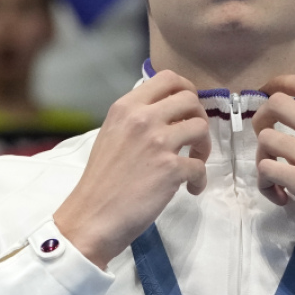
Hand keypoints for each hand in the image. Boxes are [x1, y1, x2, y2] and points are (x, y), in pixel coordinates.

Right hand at [53, 70, 209, 269]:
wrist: (91, 216)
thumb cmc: (100, 180)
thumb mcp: (111, 134)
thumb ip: (135, 119)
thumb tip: (166, 114)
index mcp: (125, 107)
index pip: (167, 78)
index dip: (186, 90)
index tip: (187, 108)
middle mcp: (142, 118)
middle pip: (190, 99)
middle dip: (199, 117)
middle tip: (193, 138)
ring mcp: (158, 142)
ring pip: (201, 128)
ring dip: (204, 146)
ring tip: (193, 161)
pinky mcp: (171, 168)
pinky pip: (200, 167)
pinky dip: (199, 180)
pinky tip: (190, 189)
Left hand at [252, 76, 294, 272]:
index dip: (279, 83)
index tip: (268, 93)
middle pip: (275, 103)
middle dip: (261, 118)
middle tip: (268, 140)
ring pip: (265, 138)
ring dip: (262, 157)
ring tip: (276, 177)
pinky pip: (265, 170)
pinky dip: (266, 185)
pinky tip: (282, 197)